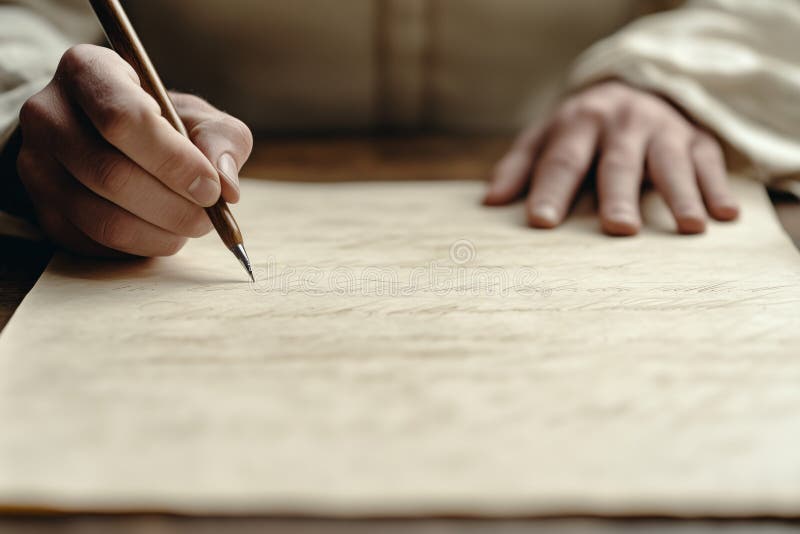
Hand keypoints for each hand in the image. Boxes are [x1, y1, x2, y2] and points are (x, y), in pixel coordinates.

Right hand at [17, 44, 252, 256]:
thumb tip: (226, 184)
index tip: (211, 187)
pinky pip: (95, 242)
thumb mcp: (198, 116)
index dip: (173, 161)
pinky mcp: (43, 210)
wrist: (112, 141)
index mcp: (88, 72)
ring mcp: (37, 166)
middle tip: (208, 215)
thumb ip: (221, 139)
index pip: (122, 118)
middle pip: (111, 174)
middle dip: (173, 205)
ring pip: (101, 217)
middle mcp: (48, 115)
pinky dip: (141, 246)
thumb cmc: (163, 124)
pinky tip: (164, 233)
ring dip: (161, 232)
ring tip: (191, 225)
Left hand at [485, 81, 738, 234]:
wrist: (633, 87)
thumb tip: (489, 202)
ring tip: (689, 227)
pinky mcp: (697, 137)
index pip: (561, 161)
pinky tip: (726, 216)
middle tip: (620, 228)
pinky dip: (718, 188)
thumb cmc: (580, 129)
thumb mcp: (544, 137)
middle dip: (619, 195)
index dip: (550, 191)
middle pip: (618, 163)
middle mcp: (621, 123)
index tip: (541, 222)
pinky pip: (710, 162)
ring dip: (681, 194)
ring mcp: (662, 129)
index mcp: (578, 124)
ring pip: (671, 161)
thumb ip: (518, 167)